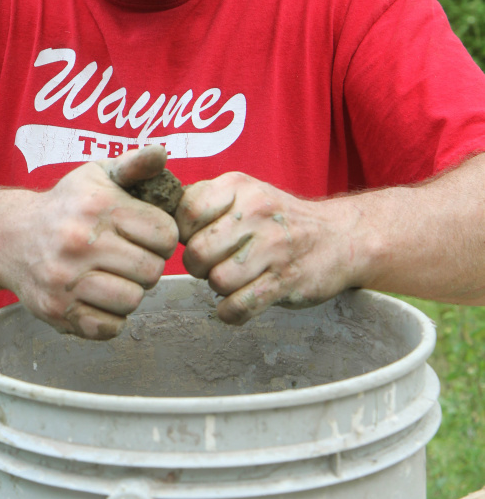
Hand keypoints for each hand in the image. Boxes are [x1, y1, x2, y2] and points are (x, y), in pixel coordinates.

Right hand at [1, 145, 178, 339]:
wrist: (9, 237)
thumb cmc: (66, 206)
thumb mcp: (97, 176)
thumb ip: (134, 164)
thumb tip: (161, 153)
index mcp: (98, 206)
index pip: (166, 235)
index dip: (163, 237)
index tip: (148, 236)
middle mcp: (80, 241)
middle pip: (152, 271)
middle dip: (148, 266)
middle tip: (131, 259)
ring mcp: (65, 279)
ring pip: (132, 300)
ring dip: (129, 292)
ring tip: (115, 277)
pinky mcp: (56, 310)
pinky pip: (109, 327)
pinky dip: (110, 317)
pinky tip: (99, 298)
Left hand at [176, 172, 361, 324]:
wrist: (340, 238)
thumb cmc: (278, 219)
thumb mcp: (244, 193)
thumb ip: (204, 201)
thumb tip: (157, 218)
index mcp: (239, 185)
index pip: (186, 210)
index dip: (183, 231)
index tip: (197, 237)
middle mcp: (256, 211)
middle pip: (197, 251)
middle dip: (199, 265)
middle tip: (214, 263)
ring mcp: (273, 247)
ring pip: (217, 282)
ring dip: (219, 288)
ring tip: (234, 279)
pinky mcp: (286, 281)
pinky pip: (238, 307)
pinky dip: (231, 312)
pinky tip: (239, 303)